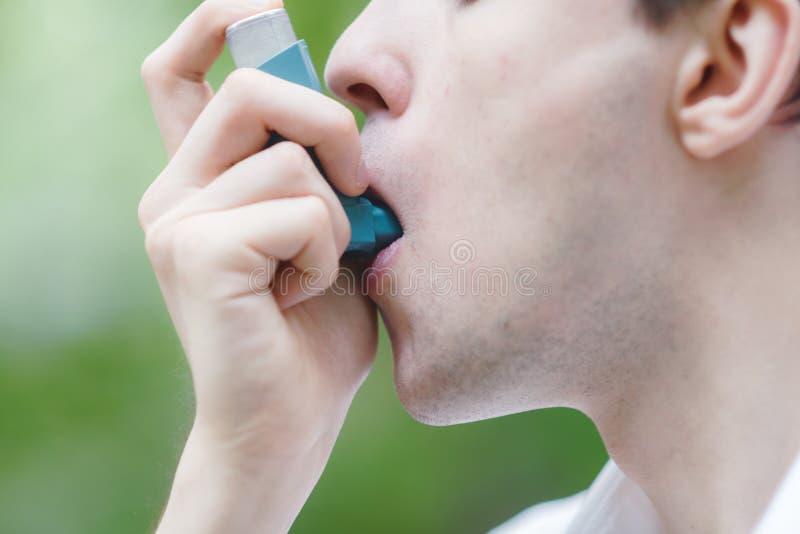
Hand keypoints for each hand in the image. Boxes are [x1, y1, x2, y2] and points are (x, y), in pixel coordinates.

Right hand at [138, 1, 377, 531]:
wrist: (288, 418)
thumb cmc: (314, 329)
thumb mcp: (325, 233)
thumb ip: (316, 172)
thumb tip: (338, 111)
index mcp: (199, 180)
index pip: (179, 71)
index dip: (218, 23)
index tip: (263, 11)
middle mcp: (172, 191)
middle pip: (255, 89)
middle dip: (330, 127)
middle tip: (357, 187)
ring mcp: (175, 220)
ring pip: (292, 159)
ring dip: (336, 219)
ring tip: (316, 273)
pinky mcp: (196, 253)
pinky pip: (298, 211)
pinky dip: (325, 255)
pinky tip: (300, 296)